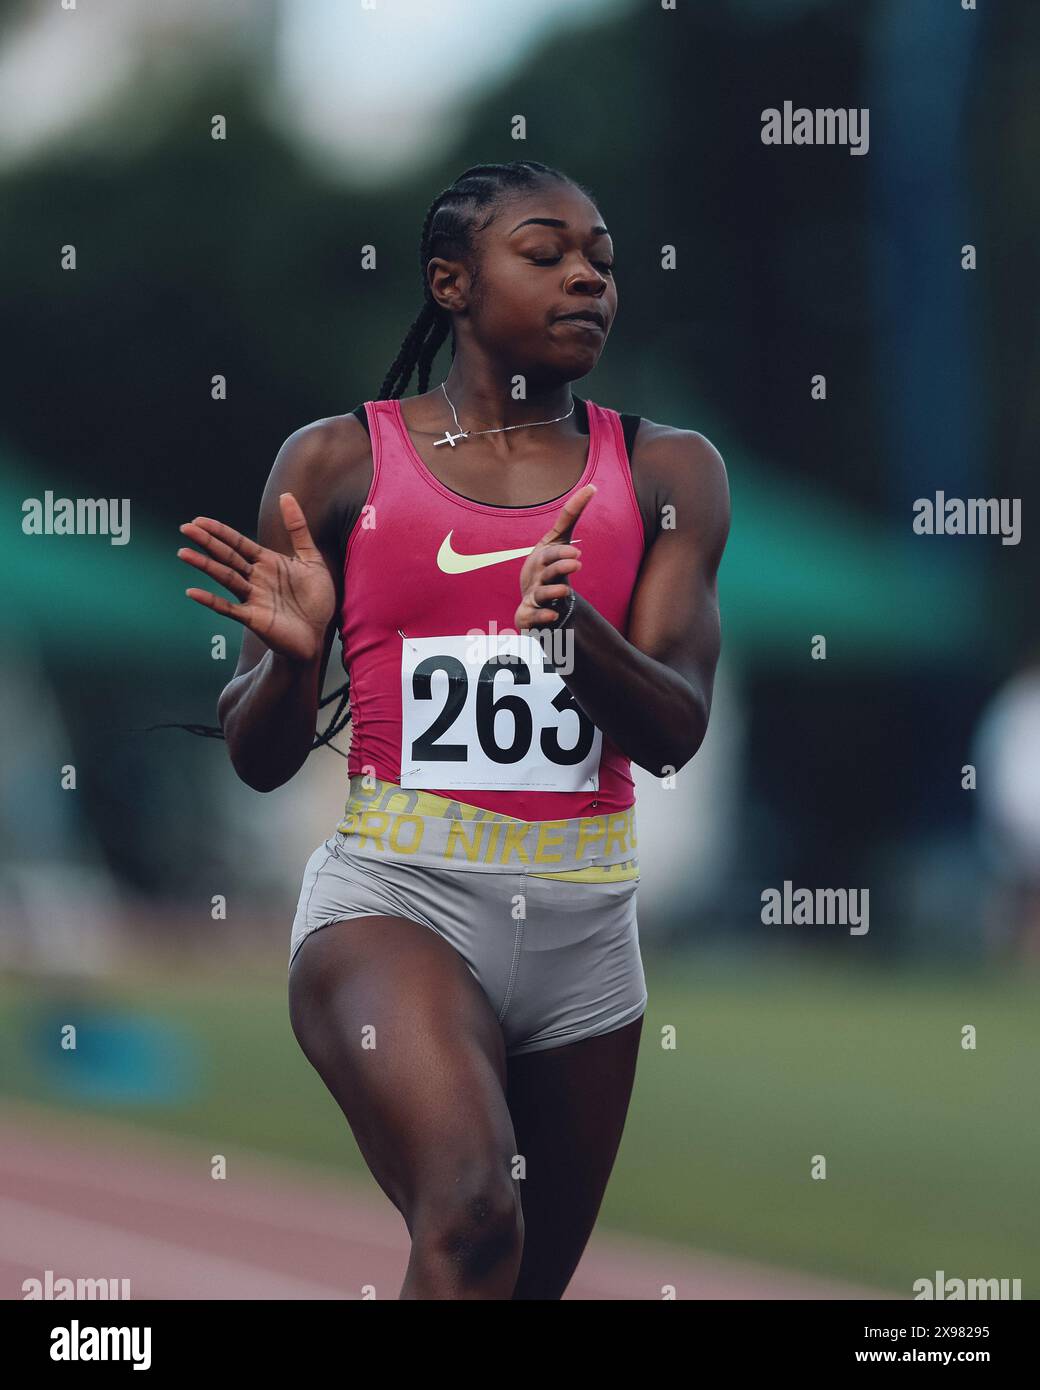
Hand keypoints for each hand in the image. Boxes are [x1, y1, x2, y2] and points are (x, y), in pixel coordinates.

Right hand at [177, 492, 335, 663]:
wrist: (320, 634)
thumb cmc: (316, 599)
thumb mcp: (311, 559)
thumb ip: (298, 528)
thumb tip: (285, 495)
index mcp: (268, 563)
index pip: (239, 543)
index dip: (220, 531)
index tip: (200, 520)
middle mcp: (256, 578)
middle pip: (227, 556)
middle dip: (207, 542)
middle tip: (185, 528)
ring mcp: (253, 598)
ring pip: (225, 577)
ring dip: (204, 565)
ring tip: (183, 553)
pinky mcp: (254, 618)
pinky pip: (228, 609)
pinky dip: (210, 601)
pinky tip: (193, 592)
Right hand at [514, 483, 594, 630]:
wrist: (529, 596)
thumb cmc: (546, 565)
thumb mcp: (557, 540)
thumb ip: (571, 516)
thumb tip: (593, 486)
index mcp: (543, 558)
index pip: (551, 553)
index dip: (562, 553)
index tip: (578, 555)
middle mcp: (536, 576)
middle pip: (546, 570)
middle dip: (559, 566)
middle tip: (577, 563)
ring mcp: (531, 596)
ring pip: (539, 595)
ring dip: (551, 592)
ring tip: (565, 592)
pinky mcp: (527, 616)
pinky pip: (530, 618)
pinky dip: (540, 618)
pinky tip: (552, 617)